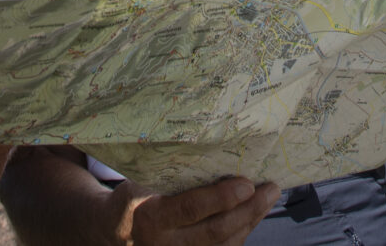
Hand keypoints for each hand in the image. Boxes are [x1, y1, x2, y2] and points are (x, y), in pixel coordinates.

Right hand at [111, 174, 280, 245]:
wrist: (115, 233)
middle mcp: (165, 243)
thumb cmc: (133, 198)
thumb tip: (212, 149)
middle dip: (247, 211)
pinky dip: (240, 232)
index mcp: (150, 216)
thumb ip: (169, 173)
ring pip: (222, 244)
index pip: (190, 209)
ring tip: (268, 197)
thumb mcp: (141, 181)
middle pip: (214, 231)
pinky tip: (252, 214)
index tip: (246, 184)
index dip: (221, 198)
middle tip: (269, 189)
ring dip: (250, 221)